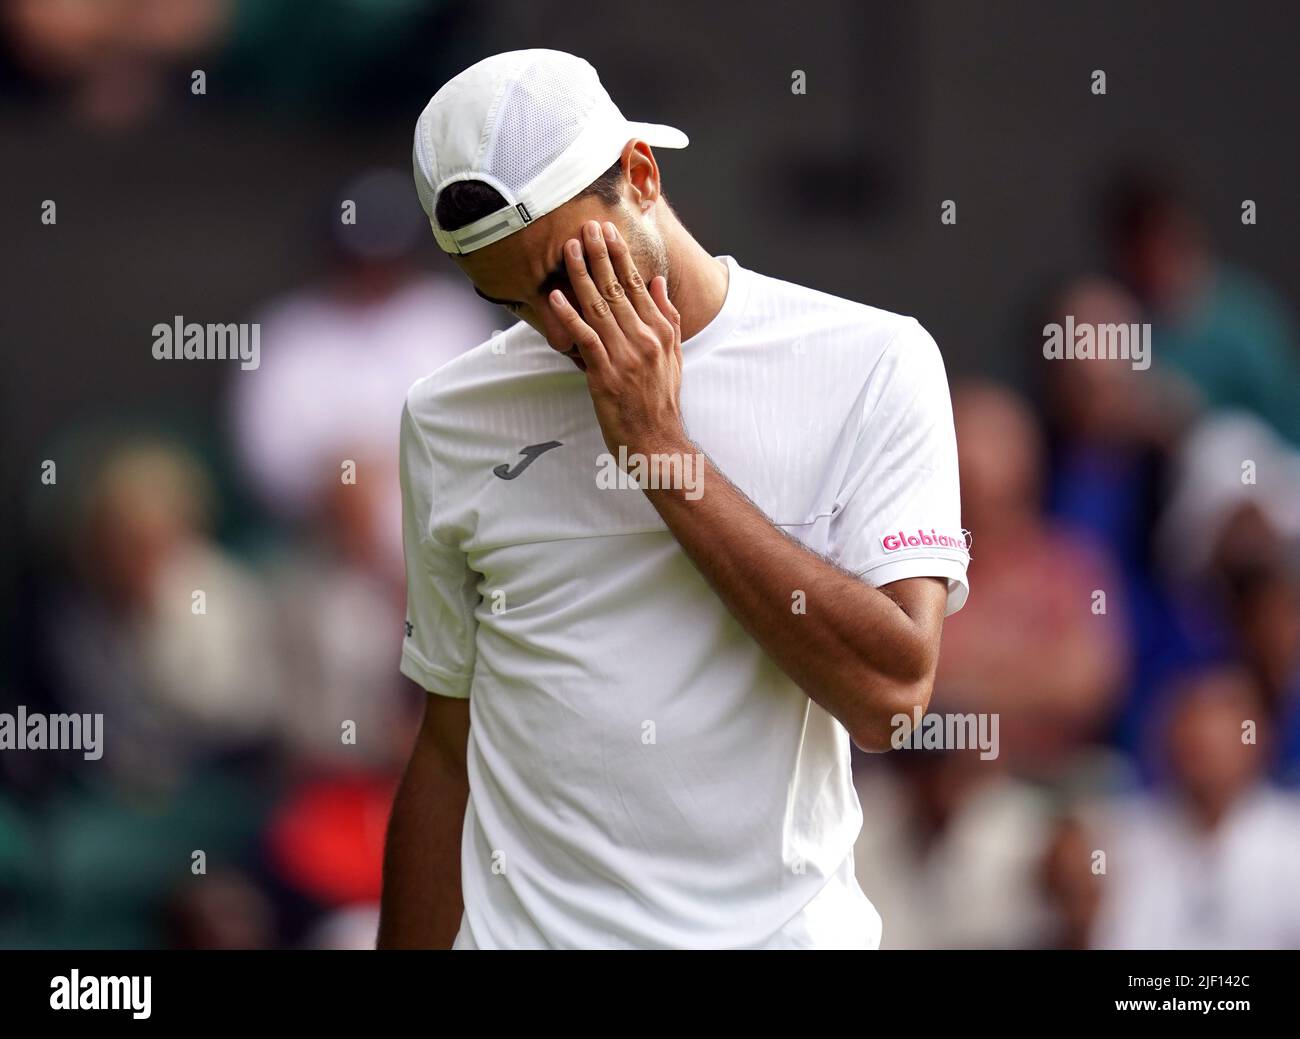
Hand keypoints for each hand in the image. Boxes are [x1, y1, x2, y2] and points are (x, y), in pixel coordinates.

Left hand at [548, 219, 685, 457]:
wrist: (657, 441)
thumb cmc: (662, 401)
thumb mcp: (675, 356)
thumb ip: (668, 317)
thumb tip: (658, 282)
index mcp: (661, 332)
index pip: (639, 285)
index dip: (621, 256)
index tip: (609, 232)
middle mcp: (645, 339)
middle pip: (618, 289)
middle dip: (600, 255)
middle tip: (586, 227)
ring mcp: (625, 356)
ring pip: (599, 307)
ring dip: (581, 275)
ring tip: (569, 250)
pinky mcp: (605, 375)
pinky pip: (584, 338)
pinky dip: (569, 316)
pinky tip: (555, 297)